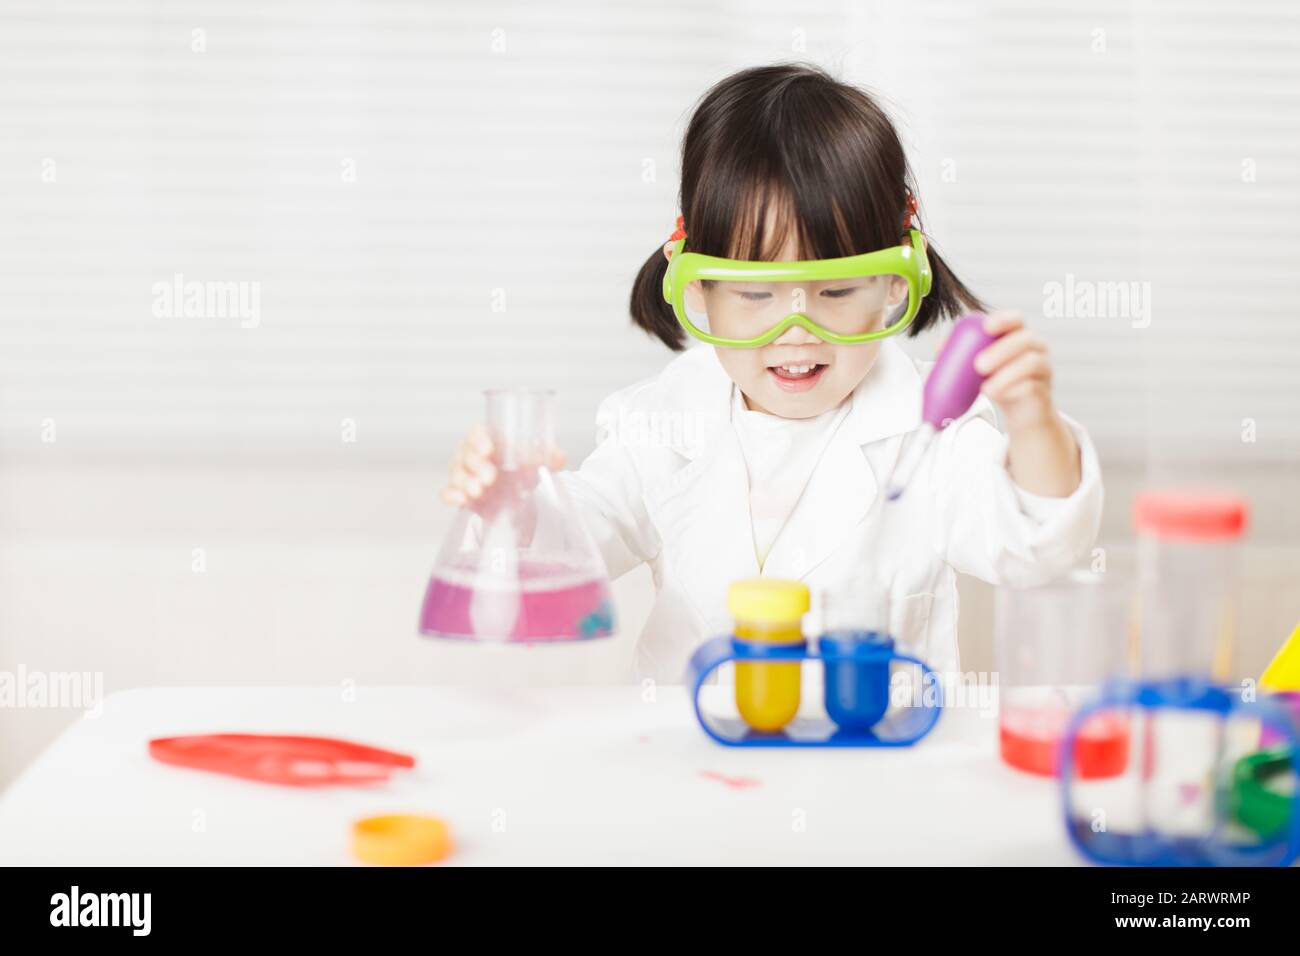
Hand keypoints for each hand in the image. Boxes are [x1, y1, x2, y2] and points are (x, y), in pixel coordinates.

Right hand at [440, 425, 566, 507]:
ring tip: (479, 491)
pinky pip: (448, 492)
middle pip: (465, 453)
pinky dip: (452, 495)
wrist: (517, 493)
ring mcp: (462, 472)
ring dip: (465, 481)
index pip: (476, 432)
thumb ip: (549, 457)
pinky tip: (461, 499)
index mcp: (488, 439)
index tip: (488, 449)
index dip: (478, 439)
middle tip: (489, 477)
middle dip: (475, 465)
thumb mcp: (536, 461)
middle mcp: (471, 453)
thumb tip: (560, 456)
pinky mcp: (459, 492)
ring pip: (456, 472)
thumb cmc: (522, 468)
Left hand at [972, 311, 1055, 432]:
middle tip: (978, 365)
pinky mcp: (1043, 390)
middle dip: (1001, 350)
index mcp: (1018, 335)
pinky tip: (997, 395)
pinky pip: (1032, 386)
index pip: (1016, 319)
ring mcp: (1043, 368)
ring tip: (985, 388)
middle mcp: (1035, 348)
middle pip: (1025, 340)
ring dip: (1006, 374)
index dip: (1003, 319)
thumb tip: (939, 346)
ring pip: (1031, 363)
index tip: (987, 326)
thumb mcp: (979, 365)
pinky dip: (1012, 390)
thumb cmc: (1000, 381)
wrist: (1021, 412)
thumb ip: (962, 353)